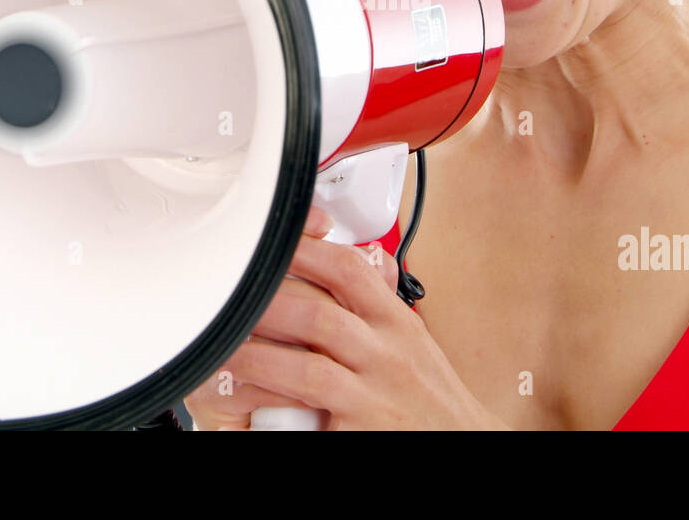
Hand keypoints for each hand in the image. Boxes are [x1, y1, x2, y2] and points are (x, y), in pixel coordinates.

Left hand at [191, 206, 505, 429]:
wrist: (467, 445)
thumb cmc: (434, 399)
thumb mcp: (416, 341)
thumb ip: (381, 305)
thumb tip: (354, 261)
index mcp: (399, 324)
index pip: (348, 270)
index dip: (303, 251)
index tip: (269, 243)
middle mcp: (389, 356)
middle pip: (318, 314)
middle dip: (266, 304)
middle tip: (227, 298)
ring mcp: (376, 398)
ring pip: (307, 368)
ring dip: (257, 356)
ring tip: (221, 350)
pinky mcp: (362, 435)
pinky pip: (311, 419)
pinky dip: (274, 407)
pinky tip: (246, 403)